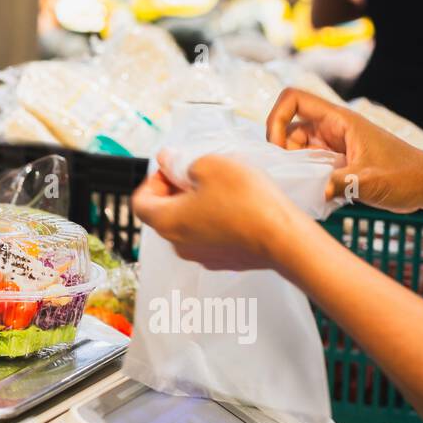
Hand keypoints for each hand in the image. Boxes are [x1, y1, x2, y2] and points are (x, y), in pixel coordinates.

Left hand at [131, 153, 314, 271]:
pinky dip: (214, 220)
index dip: (152, 180)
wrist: (282, 238)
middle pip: (163, 214)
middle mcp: (178, 244)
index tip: (173, 168)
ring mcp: (201, 256)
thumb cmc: (246, 201)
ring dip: (197, 204)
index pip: (140, 202)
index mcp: (166, 222)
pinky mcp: (223, 260)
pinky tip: (236, 206)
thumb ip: (180, 162)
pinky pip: (209, 236)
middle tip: (198, 173)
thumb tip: (169, 162)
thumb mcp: (209, 165)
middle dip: (176, 190)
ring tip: (221, 187)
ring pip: (188, 225)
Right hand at [267, 88, 422, 212]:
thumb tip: (317, 192)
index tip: (277, 148)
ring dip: (295, 166)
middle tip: (292, 176)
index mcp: (340, 121)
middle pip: (290, 128)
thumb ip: (342, 183)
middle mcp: (334, 129)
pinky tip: (316, 195)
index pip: (295, 100)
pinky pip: (312, 165)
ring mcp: (335, 146)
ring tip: (305, 187)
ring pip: (299, 148)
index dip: (277, 117)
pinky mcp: (339, 163)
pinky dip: (307, 177)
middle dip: (283, 150)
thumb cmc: (406, 175)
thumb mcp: (372, 180)